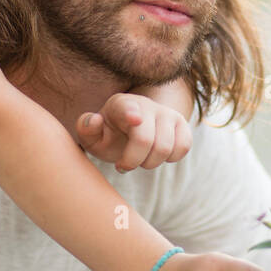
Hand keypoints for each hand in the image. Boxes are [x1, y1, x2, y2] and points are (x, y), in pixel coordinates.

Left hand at [76, 93, 192, 173]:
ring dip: (150, 163)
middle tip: (122, 166)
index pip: (128, 108)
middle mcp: (146, 104)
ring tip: (140, 160)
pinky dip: (171, 158)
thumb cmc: (108, 135)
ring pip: (166, 147)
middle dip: (133, 161)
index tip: (134, 119)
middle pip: (146, 140)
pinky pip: (184, 146)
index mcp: (121, 104)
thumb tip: (95, 120)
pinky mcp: (182, 124)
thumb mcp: (91, 136)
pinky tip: (157, 156)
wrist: (129, 132)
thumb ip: (86, 128)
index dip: (132, 114)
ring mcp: (166, 113)